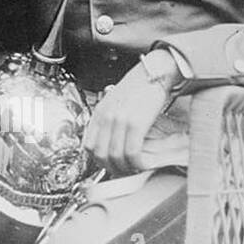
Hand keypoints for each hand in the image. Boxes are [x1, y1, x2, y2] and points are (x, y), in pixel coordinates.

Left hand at [82, 52, 178, 174]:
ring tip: (135, 169)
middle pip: (100, 155)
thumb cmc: (139, 87)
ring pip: (115, 156)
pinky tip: (143, 164)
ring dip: (125, 169)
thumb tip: (111, 142)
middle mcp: (107, 117)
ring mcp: (120, 121)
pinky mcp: (136, 123)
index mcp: (99, 113)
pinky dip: (136, 163)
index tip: (110, 166)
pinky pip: (132, 152)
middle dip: (111, 169)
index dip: (99, 161)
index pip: (89, 146)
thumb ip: (109, 120)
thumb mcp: (115, 102)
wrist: (155, 72)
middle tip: (124, 172)